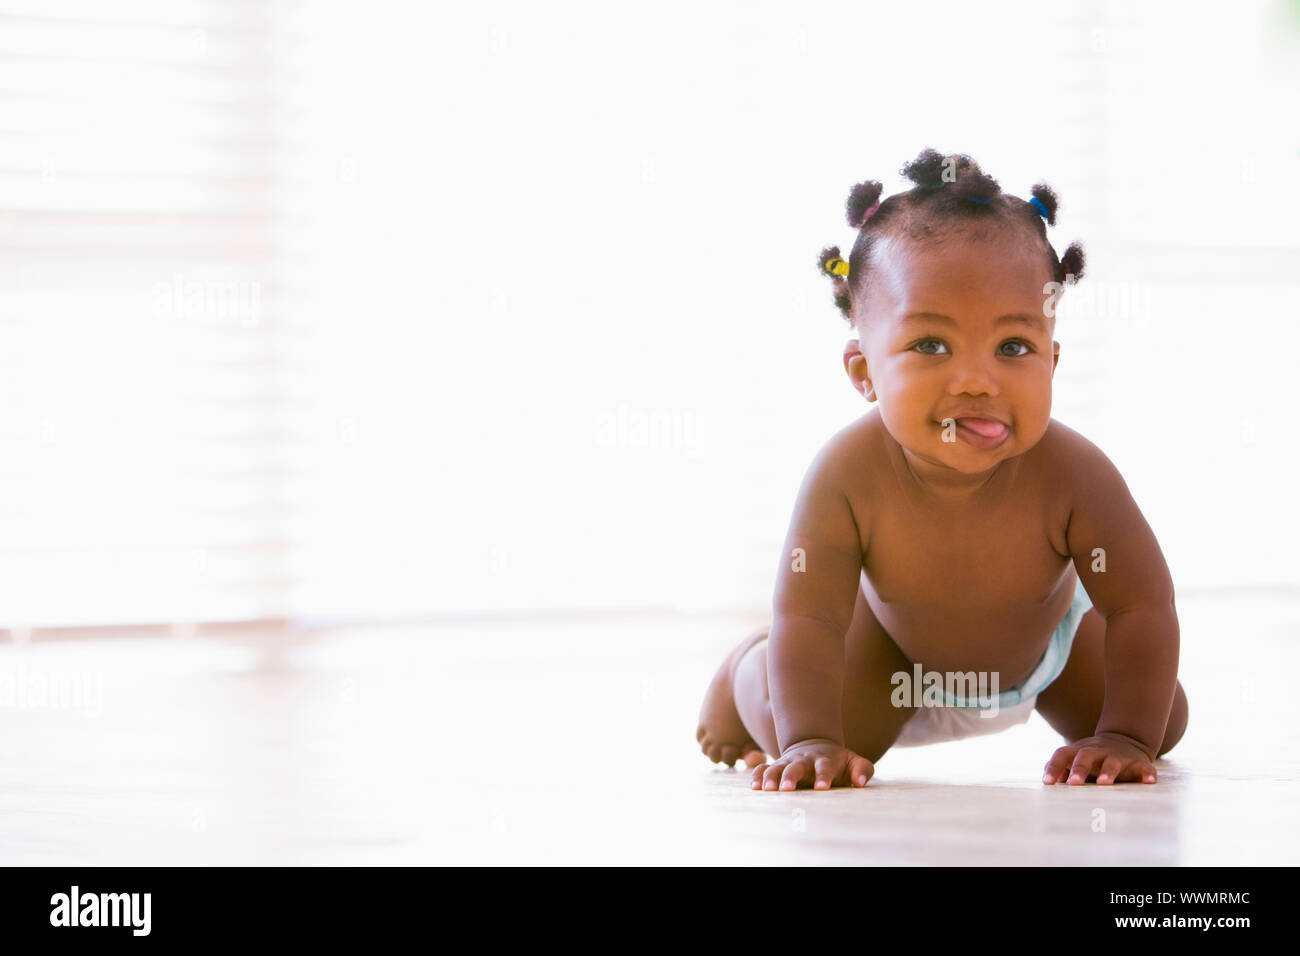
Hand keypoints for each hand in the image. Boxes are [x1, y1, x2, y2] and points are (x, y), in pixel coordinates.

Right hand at [751, 738, 874, 790]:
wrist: (815, 745)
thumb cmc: (838, 761)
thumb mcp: (854, 762)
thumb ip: (862, 770)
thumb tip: (860, 782)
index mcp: (824, 760)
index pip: (824, 768)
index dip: (823, 777)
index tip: (822, 788)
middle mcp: (804, 761)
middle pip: (796, 767)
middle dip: (791, 777)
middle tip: (787, 789)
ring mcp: (788, 762)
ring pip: (777, 767)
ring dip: (771, 777)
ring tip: (767, 789)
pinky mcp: (776, 766)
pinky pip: (763, 769)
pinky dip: (758, 776)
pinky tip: (755, 787)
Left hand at [1042, 732, 1157, 785]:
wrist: (1125, 740)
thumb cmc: (1093, 758)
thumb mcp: (1075, 759)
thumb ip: (1061, 769)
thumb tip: (1050, 782)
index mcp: (1079, 752)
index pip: (1062, 755)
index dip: (1054, 767)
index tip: (1047, 782)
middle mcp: (1097, 752)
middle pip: (1085, 756)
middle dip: (1079, 769)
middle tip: (1074, 783)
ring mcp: (1117, 756)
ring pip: (1112, 762)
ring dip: (1108, 772)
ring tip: (1104, 783)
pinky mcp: (1137, 763)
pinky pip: (1143, 767)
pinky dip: (1147, 773)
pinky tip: (1149, 781)